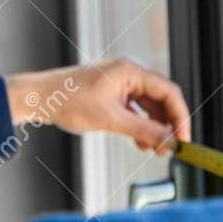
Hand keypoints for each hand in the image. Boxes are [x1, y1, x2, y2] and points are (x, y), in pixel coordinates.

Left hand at [2, 58, 190, 153]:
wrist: (39, 99)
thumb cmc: (68, 101)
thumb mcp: (110, 120)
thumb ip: (144, 131)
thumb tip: (169, 142)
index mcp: (131, 71)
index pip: (168, 92)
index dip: (180, 117)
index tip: (184, 139)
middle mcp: (129, 73)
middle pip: (161, 99)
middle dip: (167, 125)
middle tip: (170, 149)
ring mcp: (120, 83)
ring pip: (148, 107)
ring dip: (154, 128)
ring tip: (154, 150)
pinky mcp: (112, 93)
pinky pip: (135, 109)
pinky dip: (140, 126)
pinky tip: (140, 143)